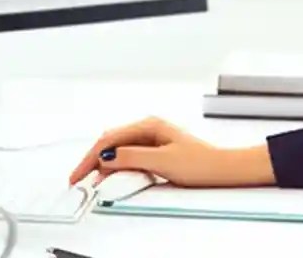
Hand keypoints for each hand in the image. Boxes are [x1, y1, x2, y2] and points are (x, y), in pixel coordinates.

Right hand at [67, 116, 276, 187]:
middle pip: (110, 142)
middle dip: (92, 159)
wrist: (224, 169)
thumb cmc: (202, 163)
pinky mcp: (156, 151)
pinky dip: (116, 166)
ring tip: (91, 178)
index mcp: (148, 125)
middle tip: (79, 177)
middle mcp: (148, 128)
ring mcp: (152, 139)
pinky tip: (111, 175)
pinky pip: (129, 156)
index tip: (78, 173)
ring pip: (118, 149)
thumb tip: (107, 158)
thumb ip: (132, 158)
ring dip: (103, 163)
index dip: (90, 158)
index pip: (109, 140)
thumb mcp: (163, 161)